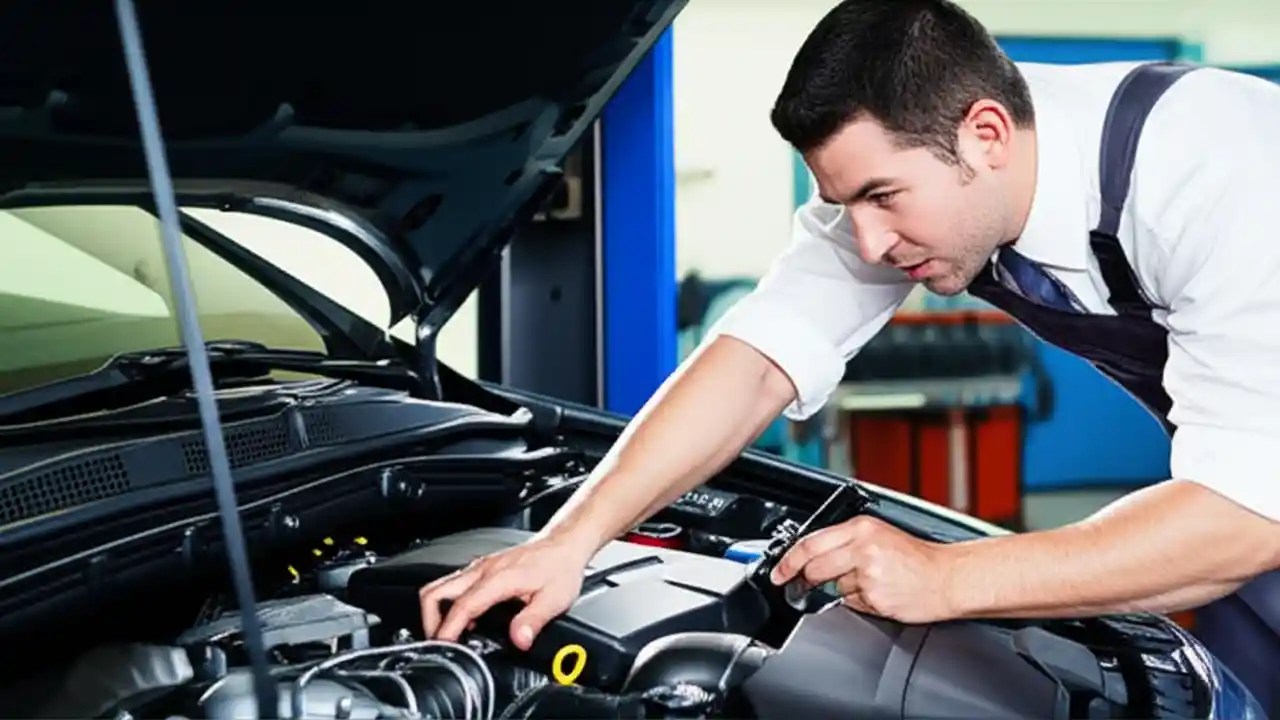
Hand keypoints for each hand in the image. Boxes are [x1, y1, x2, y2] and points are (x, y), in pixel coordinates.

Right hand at [419, 535, 593, 649]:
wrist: (564, 545)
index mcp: (497, 578)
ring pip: (441, 587)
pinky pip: (453, 585)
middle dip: (430, 621)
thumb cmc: (560, 567)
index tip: (444, 647)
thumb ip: (533, 621)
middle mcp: (483, 570)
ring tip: (450, 634)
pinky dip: (450, 604)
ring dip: (438, 612)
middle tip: (440, 643)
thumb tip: (519, 640)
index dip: (448, 630)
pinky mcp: (482, 568)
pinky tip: (467, 620)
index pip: (461, 606)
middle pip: (435, 592)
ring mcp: (480, 567)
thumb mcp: (554, 599)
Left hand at [769, 515, 954, 623]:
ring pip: (832, 588)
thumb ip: (846, 541)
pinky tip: (877, 592)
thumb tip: (813, 554)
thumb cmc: (917, 558)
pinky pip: (851, 603)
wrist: (948, 578)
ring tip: (868, 581)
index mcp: (861, 528)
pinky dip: (858, 601)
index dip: (788, 561)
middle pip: (814, 568)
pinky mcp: (874, 597)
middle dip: (809, 579)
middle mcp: (862, 548)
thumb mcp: (880, 535)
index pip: (810, 544)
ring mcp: (867, 574)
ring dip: (841, 589)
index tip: (778, 572)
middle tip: (816, 582)